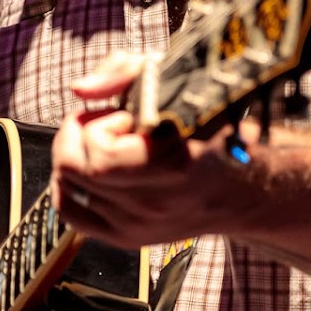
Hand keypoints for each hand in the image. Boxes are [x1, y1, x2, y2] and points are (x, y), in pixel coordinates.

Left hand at [49, 51, 251, 248]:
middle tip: (100, 121)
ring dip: (75, 159)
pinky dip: (67, 189)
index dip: (98, 126)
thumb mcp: (175, 79)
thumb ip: (123, 71)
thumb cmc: (212, 129)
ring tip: (102, 145)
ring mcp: (139, 226)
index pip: (99, 156)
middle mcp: (153, 203)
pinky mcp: (129, 239)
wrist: (244, 189)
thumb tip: (81, 89)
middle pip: (75, 172)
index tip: (121, 114)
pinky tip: (86, 170)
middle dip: (76, 136)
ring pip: (67, 191)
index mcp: (172, 165)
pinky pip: (73, 216)